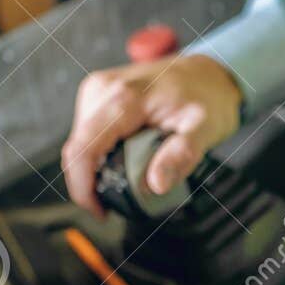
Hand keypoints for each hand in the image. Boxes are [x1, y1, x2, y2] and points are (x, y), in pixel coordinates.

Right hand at [60, 54, 242, 215]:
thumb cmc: (207, 98)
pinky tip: (128, 157)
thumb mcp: (205, 130)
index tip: (99, 211)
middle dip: (94, 182)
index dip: (83, 187)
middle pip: (78, 149)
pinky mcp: (97, 95)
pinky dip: (102, 154)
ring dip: (98, 169)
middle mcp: (103, 89)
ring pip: (81, 144)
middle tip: (126, 198)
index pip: (84, 148)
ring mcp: (97, 90)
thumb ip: (181, 156)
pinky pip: (88, 134)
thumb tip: (156, 184)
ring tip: (134, 173)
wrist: (207, 72)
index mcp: (124, 97)